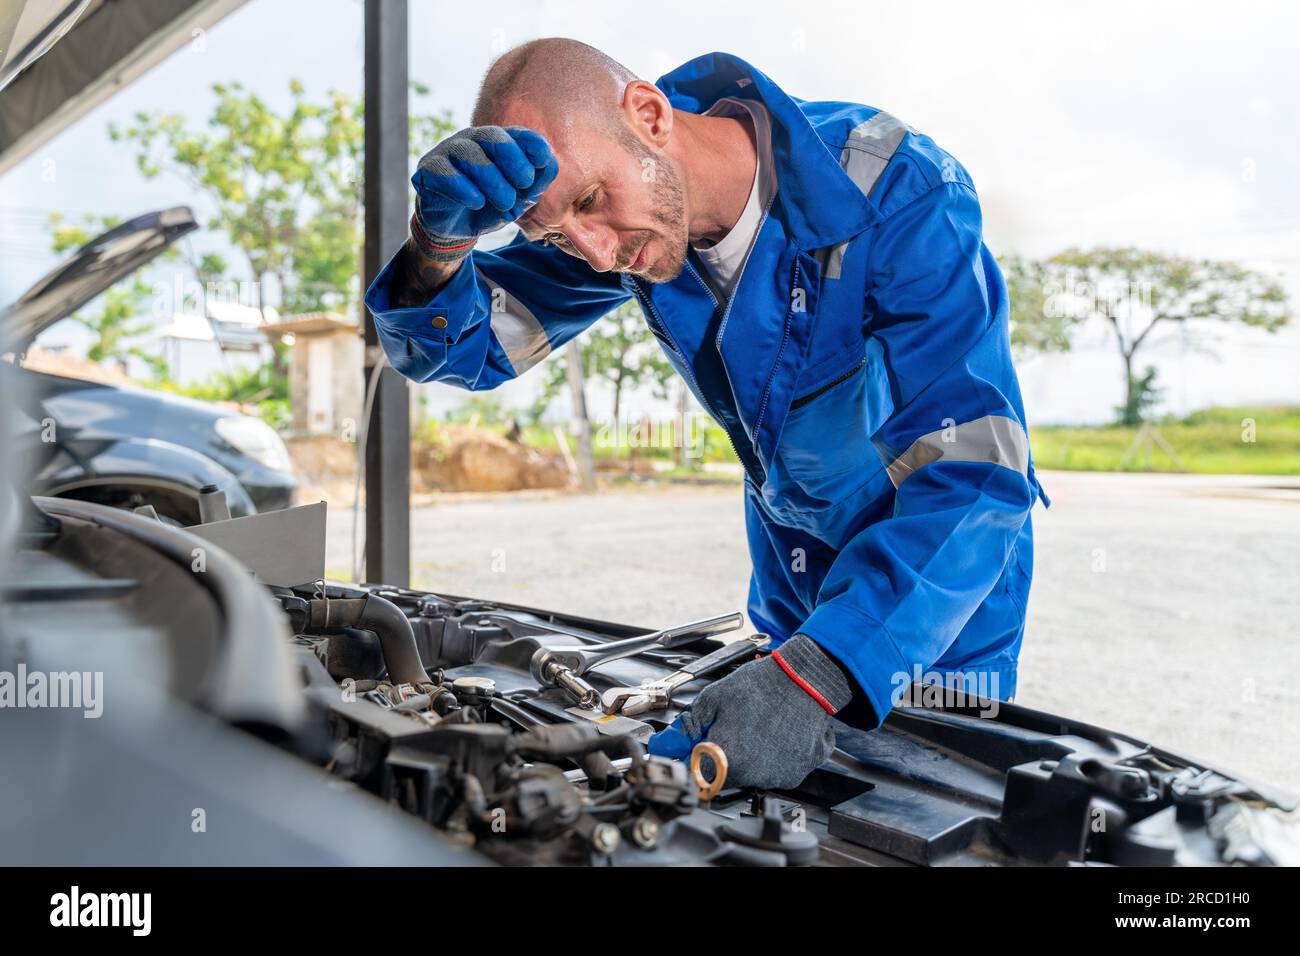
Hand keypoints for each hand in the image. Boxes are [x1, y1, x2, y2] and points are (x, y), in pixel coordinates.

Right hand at [410, 125, 558, 259]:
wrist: (456, 228)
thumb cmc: (490, 206)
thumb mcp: (517, 198)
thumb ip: (535, 182)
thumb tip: (549, 163)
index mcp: (498, 144)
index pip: (516, 135)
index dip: (530, 143)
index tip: (544, 157)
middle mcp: (473, 141)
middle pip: (493, 137)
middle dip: (513, 159)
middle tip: (525, 182)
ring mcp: (448, 152)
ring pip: (470, 155)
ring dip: (492, 180)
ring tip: (506, 203)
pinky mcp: (428, 169)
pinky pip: (445, 172)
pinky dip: (463, 187)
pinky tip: (476, 202)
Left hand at [647, 634, 852, 789]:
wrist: (806, 678)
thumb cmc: (762, 685)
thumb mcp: (713, 699)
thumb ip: (686, 729)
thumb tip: (665, 745)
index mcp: (729, 759)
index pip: (697, 778)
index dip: (692, 760)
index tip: (694, 747)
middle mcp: (755, 775)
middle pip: (723, 777)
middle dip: (718, 756)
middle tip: (729, 726)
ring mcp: (779, 777)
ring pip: (748, 775)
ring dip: (744, 757)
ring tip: (753, 726)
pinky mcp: (796, 773)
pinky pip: (772, 772)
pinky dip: (768, 757)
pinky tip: (771, 734)